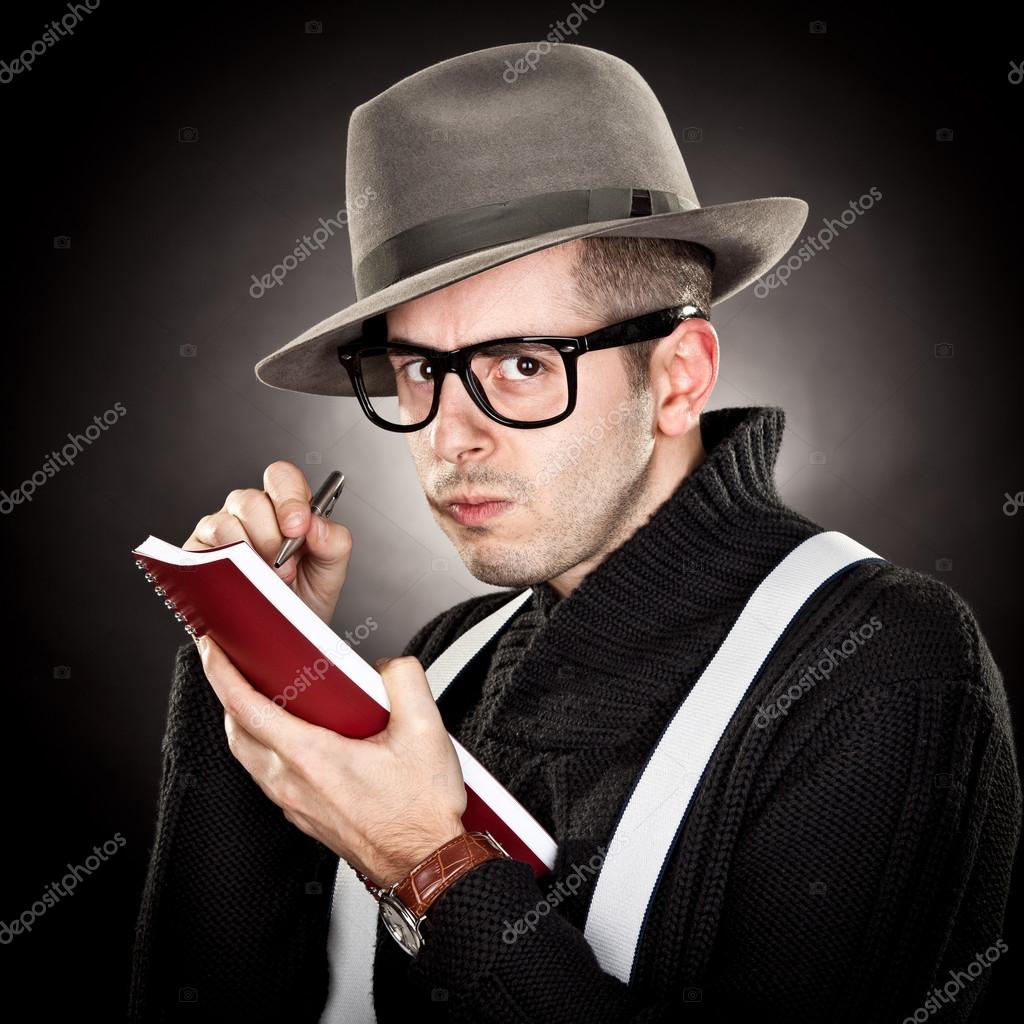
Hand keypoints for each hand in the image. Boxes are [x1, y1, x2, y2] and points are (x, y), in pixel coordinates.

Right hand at [182, 461, 350, 623]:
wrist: (281, 633)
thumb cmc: (305, 595)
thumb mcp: (331, 570)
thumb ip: (334, 541)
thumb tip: (316, 524)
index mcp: (285, 506)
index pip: (281, 477)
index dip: (289, 497)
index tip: (297, 527)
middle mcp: (251, 512)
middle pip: (251, 501)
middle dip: (271, 538)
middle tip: (285, 568)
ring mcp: (222, 529)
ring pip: (226, 523)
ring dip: (249, 555)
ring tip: (265, 580)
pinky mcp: (199, 553)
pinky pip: (204, 548)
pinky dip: (225, 564)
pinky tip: (241, 580)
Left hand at [196, 634, 467, 885]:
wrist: (425, 865)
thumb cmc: (420, 811)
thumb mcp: (426, 730)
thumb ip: (404, 680)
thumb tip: (387, 665)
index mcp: (312, 758)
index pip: (247, 708)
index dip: (222, 674)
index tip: (212, 651)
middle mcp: (293, 783)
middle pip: (238, 733)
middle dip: (228, 695)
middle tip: (233, 667)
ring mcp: (296, 804)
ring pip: (249, 758)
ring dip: (244, 724)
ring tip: (258, 698)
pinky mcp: (306, 818)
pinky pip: (268, 778)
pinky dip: (263, 750)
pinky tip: (289, 739)